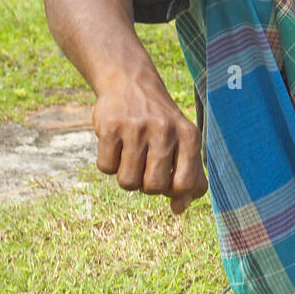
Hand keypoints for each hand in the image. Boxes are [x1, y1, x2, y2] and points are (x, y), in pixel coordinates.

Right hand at [92, 69, 208, 213]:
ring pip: (127, 182)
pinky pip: (105, 168)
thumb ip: (189, 178)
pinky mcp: (110, 126)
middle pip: (154, 187)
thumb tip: (179, 210)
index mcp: (189, 136)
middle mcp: (165, 130)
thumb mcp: (183, 143)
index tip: (167, 179)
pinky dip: (108, 163)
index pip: (186, 184)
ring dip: (126, 176)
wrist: (131, 83)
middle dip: (147, 185)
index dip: (174, 192)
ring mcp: (136, 127)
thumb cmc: (161, 124)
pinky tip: (115, 144)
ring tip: (130, 154)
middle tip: (145, 165)